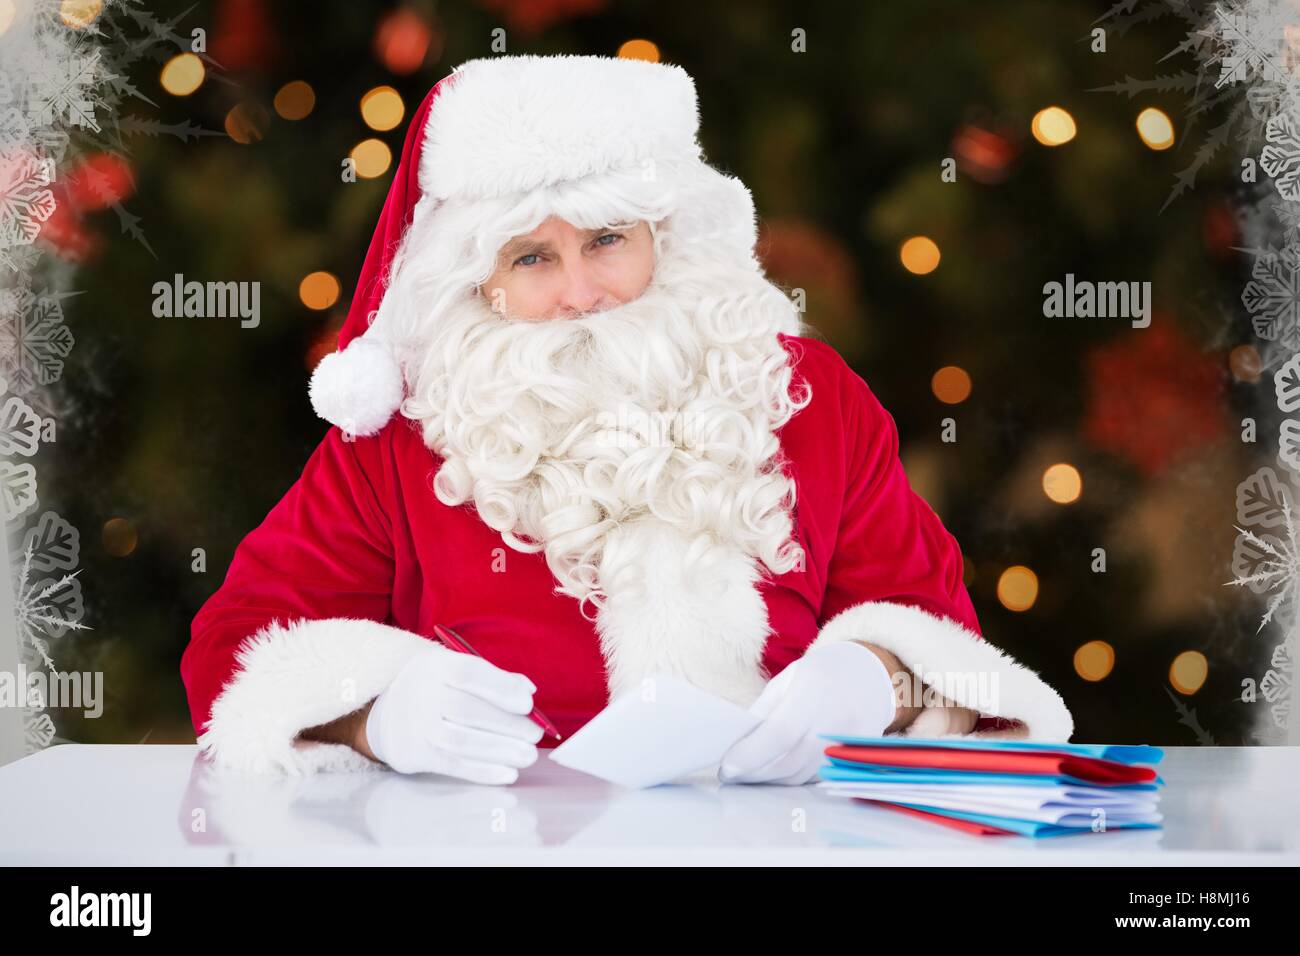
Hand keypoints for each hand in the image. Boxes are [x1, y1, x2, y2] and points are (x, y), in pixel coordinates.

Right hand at [363, 643, 542, 783]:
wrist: (385, 713)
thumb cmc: (435, 689)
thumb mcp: (454, 670)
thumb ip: (492, 678)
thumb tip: (528, 692)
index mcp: (435, 665)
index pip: (470, 674)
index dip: (502, 689)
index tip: (528, 705)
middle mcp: (421, 693)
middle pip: (469, 711)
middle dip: (509, 725)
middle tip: (535, 735)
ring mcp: (415, 725)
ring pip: (463, 741)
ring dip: (502, 750)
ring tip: (528, 756)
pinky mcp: (413, 753)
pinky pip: (453, 764)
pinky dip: (483, 771)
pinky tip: (507, 773)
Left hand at [719, 641, 895, 785]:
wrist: (868, 676)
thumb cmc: (819, 675)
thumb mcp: (787, 680)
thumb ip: (764, 712)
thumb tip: (737, 745)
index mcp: (814, 689)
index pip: (780, 733)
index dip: (751, 754)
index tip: (726, 766)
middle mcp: (836, 717)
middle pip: (790, 760)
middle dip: (754, 772)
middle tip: (730, 774)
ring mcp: (850, 740)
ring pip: (801, 774)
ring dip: (770, 779)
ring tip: (748, 774)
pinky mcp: (856, 757)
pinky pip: (815, 776)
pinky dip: (791, 777)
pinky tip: (775, 771)